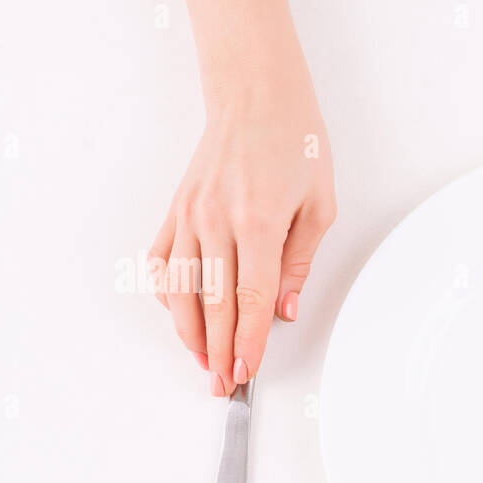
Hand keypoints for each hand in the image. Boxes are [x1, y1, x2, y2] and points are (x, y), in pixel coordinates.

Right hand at [150, 0, 334, 395]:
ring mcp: (189, 215)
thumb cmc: (295, 143)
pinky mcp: (175, 209)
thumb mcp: (320, 204)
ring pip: (180, 289)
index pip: (251, 300)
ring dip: (189, 333)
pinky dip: (167, 295)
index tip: (247, 372)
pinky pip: (162, 262)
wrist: (255, 95)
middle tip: (223, 386)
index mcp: (257, 223)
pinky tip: (180, 317)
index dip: (249, 343)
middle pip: (214, 304)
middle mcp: (216, 221)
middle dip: (219, 352)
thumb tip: (283, 309)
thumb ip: (300, 261)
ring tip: (202, 363)